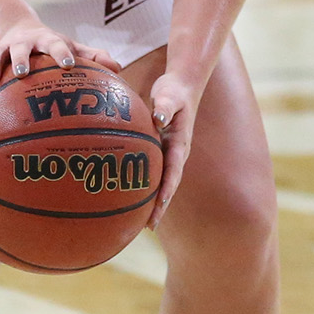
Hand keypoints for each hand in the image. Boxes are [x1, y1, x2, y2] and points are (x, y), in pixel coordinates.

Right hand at [0, 22, 121, 97]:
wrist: (19, 29)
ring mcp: (4, 50)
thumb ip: (94, 57)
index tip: (67, 65)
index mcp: (47, 41)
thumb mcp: (73, 47)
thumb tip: (117, 68)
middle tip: (23, 73)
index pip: (57, 45)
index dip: (62, 53)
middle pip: (22, 48)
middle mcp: (24, 44)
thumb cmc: (53, 46)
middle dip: (22, 59)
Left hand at [145, 71, 201, 229]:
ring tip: (140, 223)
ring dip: (153, 202)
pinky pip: (154, 172)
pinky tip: (131, 197)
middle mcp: (176, 154)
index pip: (174, 173)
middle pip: (169, 185)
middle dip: (160, 207)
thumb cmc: (175, 90)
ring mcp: (169, 154)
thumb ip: (165, 107)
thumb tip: (159, 118)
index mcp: (180, 144)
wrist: (182, 86)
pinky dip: (146, 186)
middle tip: (148, 227)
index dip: (166, 192)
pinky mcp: (161, 150)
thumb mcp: (171, 95)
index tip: (158, 208)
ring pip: (162, 183)